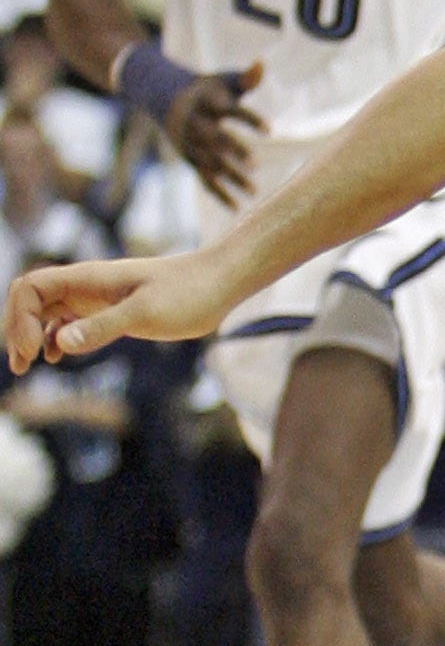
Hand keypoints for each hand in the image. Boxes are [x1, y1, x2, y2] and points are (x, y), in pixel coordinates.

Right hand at [7, 249, 241, 371]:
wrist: (223, 281)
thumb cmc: (190, 293)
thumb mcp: (146, 313)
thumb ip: (103, 327)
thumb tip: (59, 344)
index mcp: (87, 279)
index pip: (30, 288)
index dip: (20, 318)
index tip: (35, 351)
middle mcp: (86, 286)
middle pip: (31, 301)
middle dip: (17, 330)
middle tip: (21, 366)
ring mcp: (98, 297)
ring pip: (48, 312)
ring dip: (32, 336)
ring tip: (27, 367)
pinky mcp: (114, 310)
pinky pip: (72, 321)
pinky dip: (56, 338)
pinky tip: (56, 357)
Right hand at [160, 61, 265, 206]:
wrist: (163, 96)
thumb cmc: (205, 89)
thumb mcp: (222, 81)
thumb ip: (245, 77)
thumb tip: (262, 62)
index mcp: (206, 102)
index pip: (229, 111)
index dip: (249, 119)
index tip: (270, 129)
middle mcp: (194, 124)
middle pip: (213, 139)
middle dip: (232, 150)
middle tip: (256, 163)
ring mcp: (189, 143)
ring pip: (209, 162)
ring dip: (229, 177)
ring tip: (255, 191)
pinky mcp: (189, 158)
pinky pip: (203, 178)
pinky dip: (219, 193)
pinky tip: (237, 208)